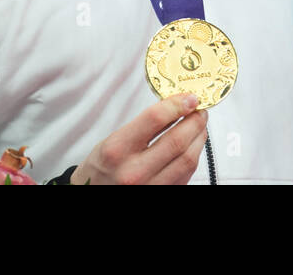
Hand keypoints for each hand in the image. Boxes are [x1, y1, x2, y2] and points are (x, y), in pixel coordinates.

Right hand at [70, 94, 207, 184]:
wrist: (92, 194)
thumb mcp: (111, 140)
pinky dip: (193, 158)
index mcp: (117, 150)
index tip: (190, 97)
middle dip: (195, 121)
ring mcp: (149, 188)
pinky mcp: (161, 195)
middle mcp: (134, 171)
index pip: (154, 119)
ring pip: (187, 161)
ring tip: (199, 126)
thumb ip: (142, 126)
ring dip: (199, 139)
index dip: (177, 104)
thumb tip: (174, 107)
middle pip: (177, 141)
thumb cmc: (100, 168)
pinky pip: (186, 176)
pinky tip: (193, 147)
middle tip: (200, 110)